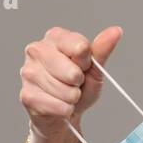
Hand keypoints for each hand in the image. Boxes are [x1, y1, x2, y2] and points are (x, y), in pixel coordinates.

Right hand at [19, 25, 122, 142]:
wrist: (65, 112)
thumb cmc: (78, 86)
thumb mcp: (94, 68)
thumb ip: (102, 50)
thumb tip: (116, 31)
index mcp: (54, 37)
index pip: (80, 48)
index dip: (87, 63)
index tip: (83, 67)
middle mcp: (36, 50)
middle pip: (72, 72)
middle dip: (78, 83)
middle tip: (73, 83)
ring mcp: (28, 72)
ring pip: (65, 91)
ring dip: (72, 98)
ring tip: (65, 95)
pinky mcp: (26, 95)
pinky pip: (57, 106)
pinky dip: (64, 110)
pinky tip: (58, 105)